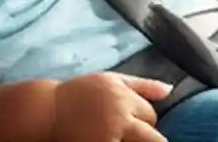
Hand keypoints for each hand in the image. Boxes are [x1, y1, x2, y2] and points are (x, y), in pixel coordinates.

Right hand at [53, 72, 170, 141]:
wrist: (46, 111)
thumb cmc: (79, 94)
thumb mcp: (110, 80)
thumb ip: (142, 85)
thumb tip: (171, 90)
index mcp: (124, 97)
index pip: (151, 115)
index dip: (145, 122)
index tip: (131, 124)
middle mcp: (120, 117)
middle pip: (153, 138)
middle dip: (150, 141)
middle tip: (133, 136)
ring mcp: (109, 137)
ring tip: (117, 136)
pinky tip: (107, 139)